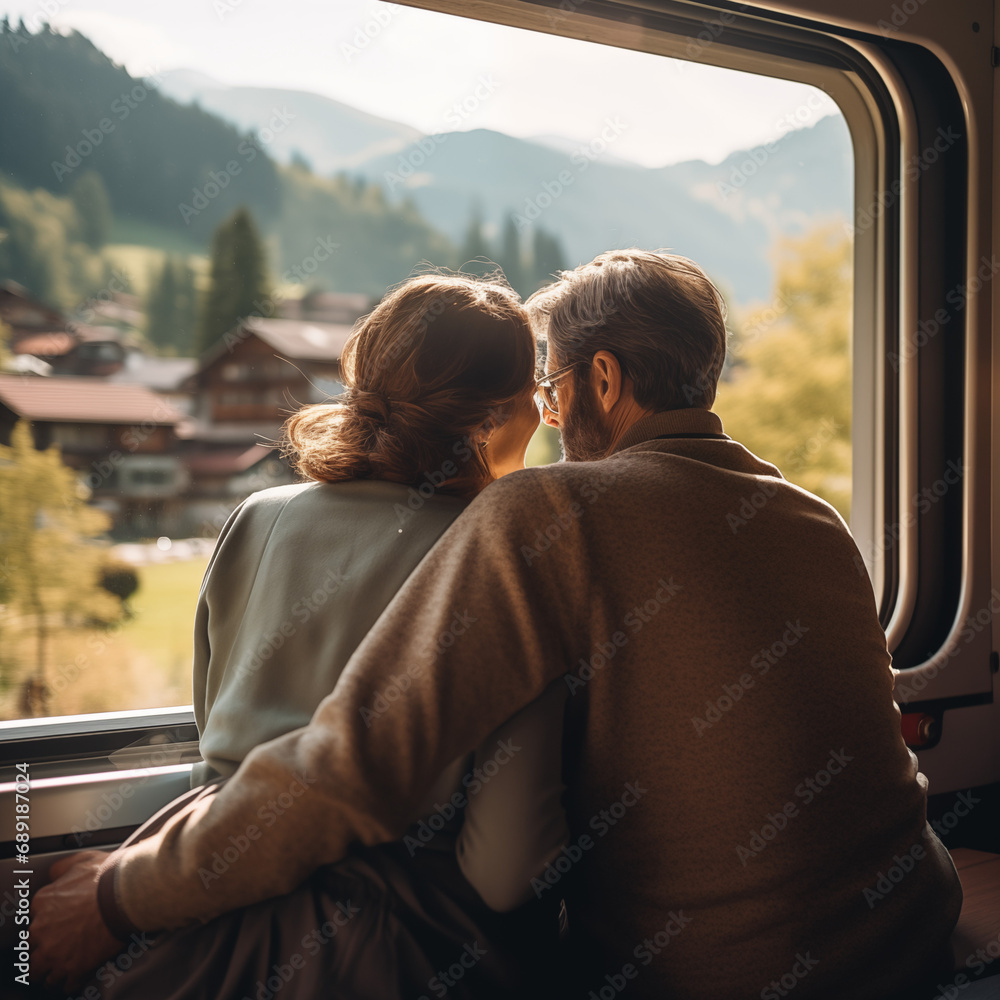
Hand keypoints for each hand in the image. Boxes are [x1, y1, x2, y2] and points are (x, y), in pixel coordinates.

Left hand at [32, 851, 124, 992]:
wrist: (126, 894)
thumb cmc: (107, 877)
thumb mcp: (81, 860)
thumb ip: (62, 869)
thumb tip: (55, 873)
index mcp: (43, 903)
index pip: (34, 917)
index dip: (47, 921)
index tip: (56, 923)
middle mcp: (42, 930)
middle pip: (33, 947)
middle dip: (44, 947)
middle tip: (59, 945)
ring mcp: (56, 952)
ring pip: (42, 971)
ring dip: (52, 968)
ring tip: (63, 966)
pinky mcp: (73, 968)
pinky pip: (66, 983)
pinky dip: (72, 981)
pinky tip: (78, 975)